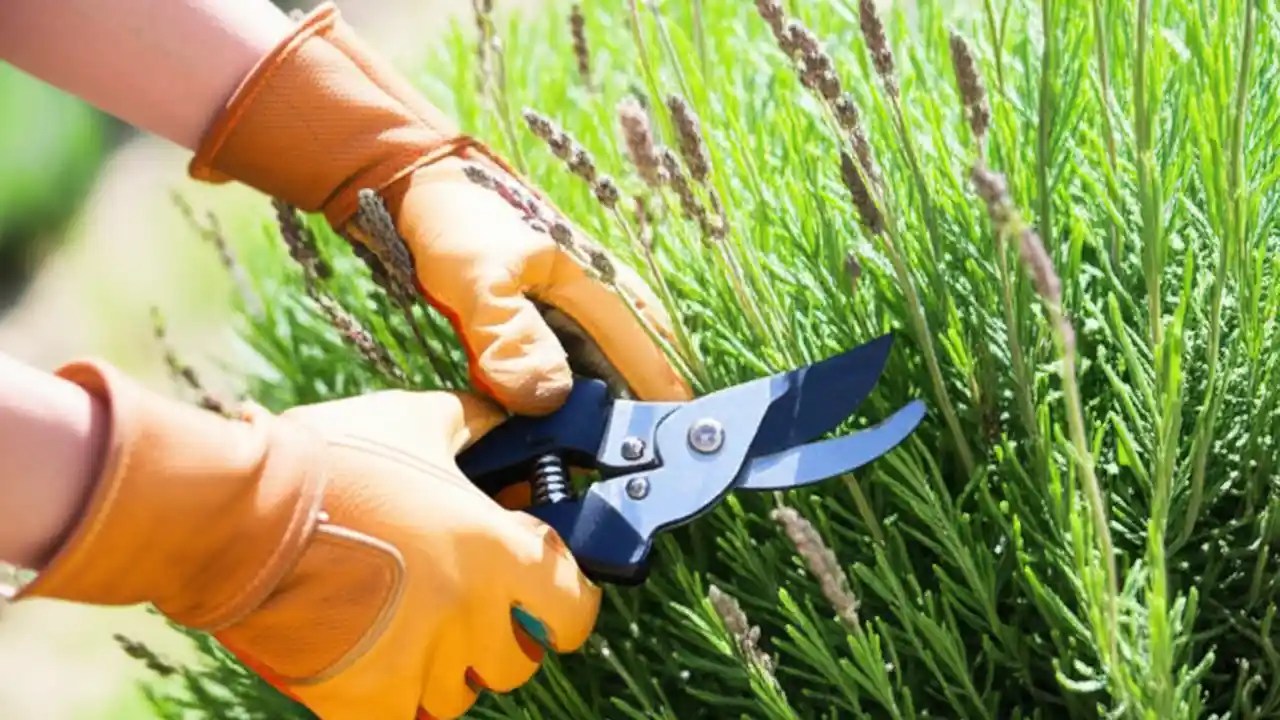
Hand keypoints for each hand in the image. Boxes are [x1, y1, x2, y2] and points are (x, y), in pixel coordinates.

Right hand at [18, 360, 599, 719]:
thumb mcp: (414, 420)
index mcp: (496, 552)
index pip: (575, 609)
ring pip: (460, 694)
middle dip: (501, 636)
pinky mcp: (366, 701)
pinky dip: (399, 699)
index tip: (554, 599)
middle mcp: (470, 616)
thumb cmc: (331, 462)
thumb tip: (503, 416)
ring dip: (446, 668)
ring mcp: (418, 664)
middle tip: (471, 609)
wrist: (239, 516)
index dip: (569, 605)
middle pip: (518, 660)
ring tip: (413, 630)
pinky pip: (406, 719)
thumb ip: (472, 422)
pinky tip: (379, 665)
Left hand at [188, 1, 692, 414]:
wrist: (410, 185)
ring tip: (603, 459)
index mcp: (596, 280)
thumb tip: (549, 400)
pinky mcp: (541, 321)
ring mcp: (569, 309)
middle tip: (635, 468)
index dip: (665, 400)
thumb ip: (510, 338)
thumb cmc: (449, 221)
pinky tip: (557, 430)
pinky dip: (568, 398)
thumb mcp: (475, 279)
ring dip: (604, 409)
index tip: (673, 449)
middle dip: (638, 412)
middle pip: (634, 365)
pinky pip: (569, 368)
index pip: (649, 351)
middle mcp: (595, 297)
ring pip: (603, 370)